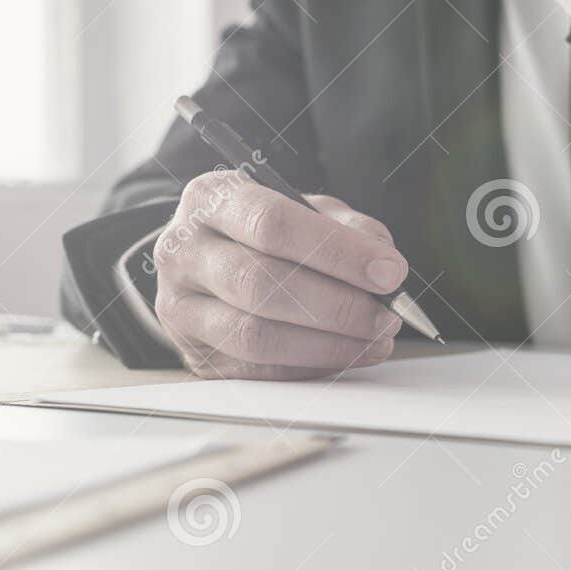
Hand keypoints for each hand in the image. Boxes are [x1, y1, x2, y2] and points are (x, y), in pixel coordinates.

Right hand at [152, 170, 408, 379]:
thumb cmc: (260, 232)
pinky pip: (256, 370)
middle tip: (386, 317)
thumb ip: (345, 227)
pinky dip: (309, 367)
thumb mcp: (303, 209)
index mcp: (210, 199)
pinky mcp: (193, 353)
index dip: (338, 252)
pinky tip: (345, 356)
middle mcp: (183, 251)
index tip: (390, 272)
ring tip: (373, 341)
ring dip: (327, 345)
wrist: (205, 262)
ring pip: (255, 335)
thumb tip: (384, 264)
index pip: (273, 224)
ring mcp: (180, 307)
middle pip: (261, 283)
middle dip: (338, 306)